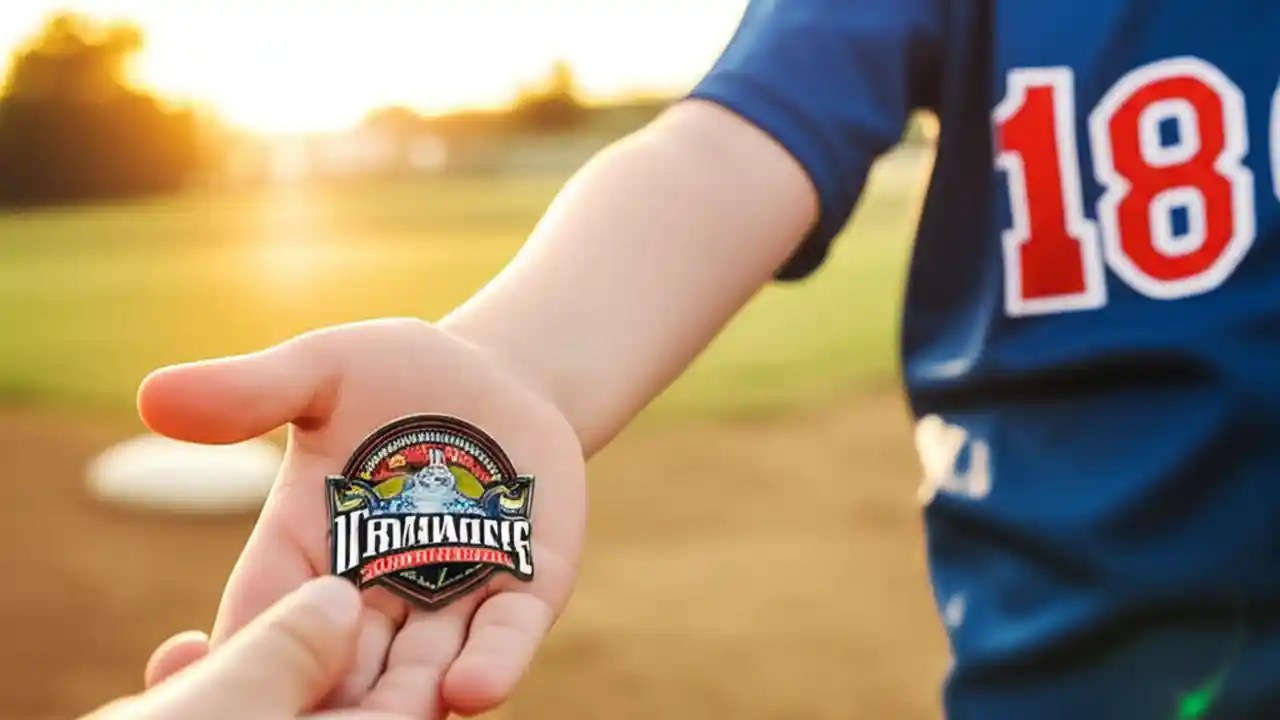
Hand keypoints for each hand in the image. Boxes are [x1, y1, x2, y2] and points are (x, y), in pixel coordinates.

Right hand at [136, 319, 586, 716]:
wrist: (500, 376)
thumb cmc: (396, 374)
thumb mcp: (322, 372)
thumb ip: (252, 393)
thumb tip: (155, 396)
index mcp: (305, 552)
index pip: (259, 623)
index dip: (235, 660)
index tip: (203, 682)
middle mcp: (373, 595)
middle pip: (335, 677)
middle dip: (324, 705)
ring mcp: (450, 600)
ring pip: (417, 678)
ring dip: (403, 703)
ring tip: (398, 713)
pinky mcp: (523, 591)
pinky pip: (502, 639)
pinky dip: (490, 665)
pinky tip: (470, 687)